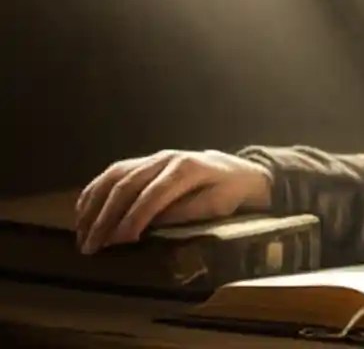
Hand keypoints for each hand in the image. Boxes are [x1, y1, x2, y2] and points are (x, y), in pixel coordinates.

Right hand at [75, 149, 272, 254]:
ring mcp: (153, 158)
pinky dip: (95, 192)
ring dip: (94, 206)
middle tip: (91, 246)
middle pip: (127, 185)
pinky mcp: (145, 162)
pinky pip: (114, 173)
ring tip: (82, 234)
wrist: (240, 171)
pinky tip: (83, 212)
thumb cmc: (231, 192)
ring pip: (114, 177)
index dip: (135, 218)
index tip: (119, 242)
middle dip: (106, 217)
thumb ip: (187, 213)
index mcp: (187, 168)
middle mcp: (166, 159)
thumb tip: (152, 225)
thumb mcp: (219, 205)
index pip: (154, 194)